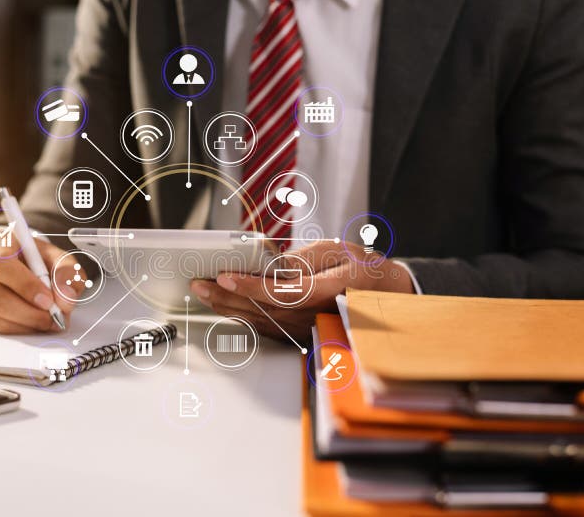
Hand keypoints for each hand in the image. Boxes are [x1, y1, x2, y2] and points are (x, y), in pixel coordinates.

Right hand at [0, 227, 85, 333]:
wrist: (12, 257)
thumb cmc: (30, 255)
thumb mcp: (54, 255)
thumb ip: (66, 272)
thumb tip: (65, 298)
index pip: (1, 265)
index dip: (26, 286)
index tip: (48, 301)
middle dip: (28, 312)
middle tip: (52, 318)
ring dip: (23, 324)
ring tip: (46, 322)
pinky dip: (14, 328)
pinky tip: (30, 323)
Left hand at [190, 241, 414, 340]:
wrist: (384, 295)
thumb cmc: (362, 268)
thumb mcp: (337, 251)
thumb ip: (303, 259)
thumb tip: (270, 265)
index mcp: (327, 292)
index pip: (283, 292)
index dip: (251, 285)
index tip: (226, 276)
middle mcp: (314, 315)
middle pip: (263, 309)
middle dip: (227, 296)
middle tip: (199, 284)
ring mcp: (306, 328)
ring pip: (260, 320)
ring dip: (228, 306)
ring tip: (202, 292)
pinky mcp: (300, 333)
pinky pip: (266, 326)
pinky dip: (241, 315)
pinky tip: (223, 306)